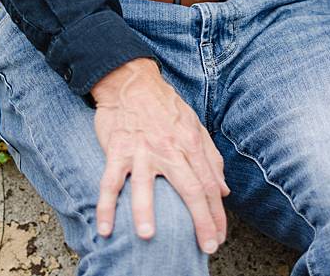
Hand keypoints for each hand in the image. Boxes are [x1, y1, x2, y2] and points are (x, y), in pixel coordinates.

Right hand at [89, 58, 230, 252]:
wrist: (132, 81)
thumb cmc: (165, 106)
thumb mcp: (195, 126)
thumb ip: (210, 158)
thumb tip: (224, 190)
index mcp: (190, 144)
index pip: (209, 184)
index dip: (216, 213)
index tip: (219, 237)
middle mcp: (169, 149)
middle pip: (190, 188)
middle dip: (201, 220)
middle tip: (207, 246)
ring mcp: (142, 150)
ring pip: (144, 185)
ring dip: (145, 211)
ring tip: (149, 237)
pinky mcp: (118, 150)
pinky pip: (110, 181)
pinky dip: (106, 205)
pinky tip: (105, 229)